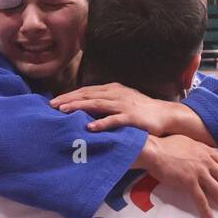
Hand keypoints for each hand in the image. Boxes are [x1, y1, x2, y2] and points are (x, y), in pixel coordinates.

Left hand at [49, 83, 180, 133]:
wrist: (166, 115)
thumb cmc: (143, 110)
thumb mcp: (123, 101)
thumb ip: (107, 103)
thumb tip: (89, 107)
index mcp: (113, 90)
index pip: (87, 91)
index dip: (70, 95)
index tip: (55, 101)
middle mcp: (116, 94)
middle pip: (87, 95)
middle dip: (68, 99)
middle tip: (51, 105)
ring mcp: (123, 105)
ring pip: (96, 104)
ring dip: (79, 107)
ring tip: (63, 111)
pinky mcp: (131, 118)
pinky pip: (114, 120)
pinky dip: (101, 123)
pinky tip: (89, 127)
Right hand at [133, 134, 217, 217]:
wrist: (153, 150)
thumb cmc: (166, 145)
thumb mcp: (189, 142)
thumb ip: (201, 148)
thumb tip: (210, 150)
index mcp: (206, 152)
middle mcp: (206, 161)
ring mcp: (198, 172)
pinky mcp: (188, 182)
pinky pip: (201, 200)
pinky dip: (207, 212)